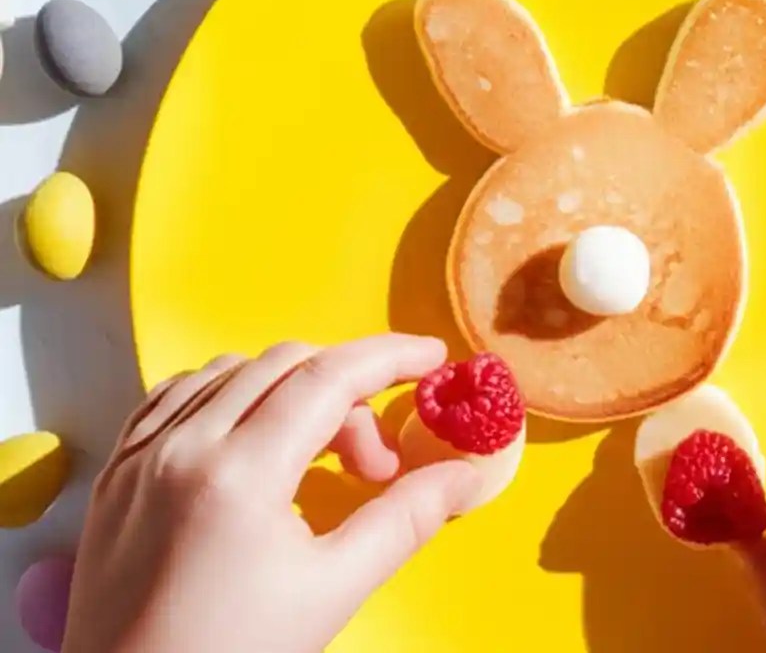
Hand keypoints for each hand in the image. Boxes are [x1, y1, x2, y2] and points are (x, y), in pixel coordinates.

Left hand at [62, 335, 480, 652]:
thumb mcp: (334, 589)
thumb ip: (406, 519)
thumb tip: (466, 473)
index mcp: (239, 473)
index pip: (328, 378)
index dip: (390, 357)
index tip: (432, 359)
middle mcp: (182, 446)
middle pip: (284, 366)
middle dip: (348, 391)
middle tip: (376, 462)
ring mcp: (140, 455)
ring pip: (230, 371)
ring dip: (288, 391)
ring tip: (314, 457)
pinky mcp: (116, 471)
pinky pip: (177, 396)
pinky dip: (228, 396)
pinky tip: (250, 438)